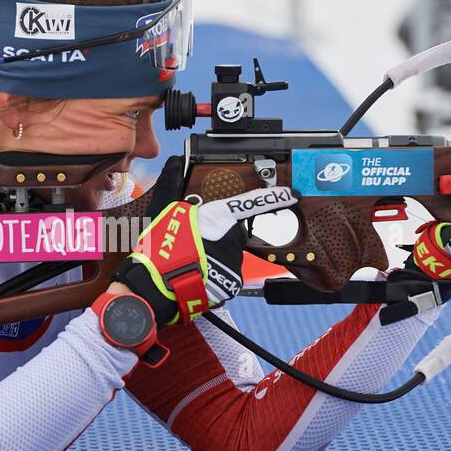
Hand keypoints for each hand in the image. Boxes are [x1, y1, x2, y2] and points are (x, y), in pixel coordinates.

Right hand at [113, 185, 298, 325]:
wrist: (159, 288)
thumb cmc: (160, 248)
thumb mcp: (162, 210)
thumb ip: (171, 184)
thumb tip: (175, 163)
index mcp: (219, 218)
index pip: (253, 203)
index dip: (274, 196)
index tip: (291, 194)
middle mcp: (232, 240)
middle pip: (233, 234)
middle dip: (219, 237)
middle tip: (195, 243)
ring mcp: (234, 263)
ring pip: (229, 256)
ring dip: (214, 257)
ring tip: (190, 261)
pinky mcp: (232, 284)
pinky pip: (226, 275)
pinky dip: (214, 275)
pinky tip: (196, 274)